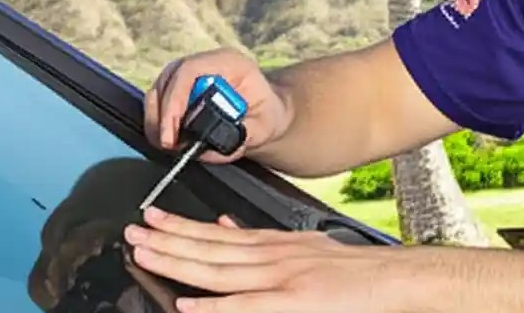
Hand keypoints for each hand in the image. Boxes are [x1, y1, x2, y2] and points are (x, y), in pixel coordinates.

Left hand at [123, 207, 427, 312]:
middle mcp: (270, 257)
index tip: (151, 219)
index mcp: (272, 245)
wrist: (392, 279)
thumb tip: (223, 229)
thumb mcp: (303, 244)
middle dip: (167, 241)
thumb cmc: (352, 272)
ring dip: (177, 262)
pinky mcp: (292, 303)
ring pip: (218, 271)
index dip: (180, 227)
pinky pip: (244, 307)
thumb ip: (261, 240)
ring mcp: (280, 279)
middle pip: (209, 249)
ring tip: (144, 254)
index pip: (216, 235)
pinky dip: (214, 305)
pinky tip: (186, 303)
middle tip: (131, 233)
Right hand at [145, 48, 291, 163]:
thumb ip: (239, 137)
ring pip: (159, 89)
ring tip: (167, 144)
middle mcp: (205, 61)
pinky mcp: (179, 85)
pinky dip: (158, 120)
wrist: (265, 112)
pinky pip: (159, 99)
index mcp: (229, 62)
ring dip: (156, 119)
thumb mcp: (263, 127)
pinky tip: (167, 138)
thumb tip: (206, 148)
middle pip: (168, 79)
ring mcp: (189, 71)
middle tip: (167, 144)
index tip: (171, 132)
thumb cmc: (266, 115)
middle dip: (161, 114)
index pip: (190, 70)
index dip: (175, 99)